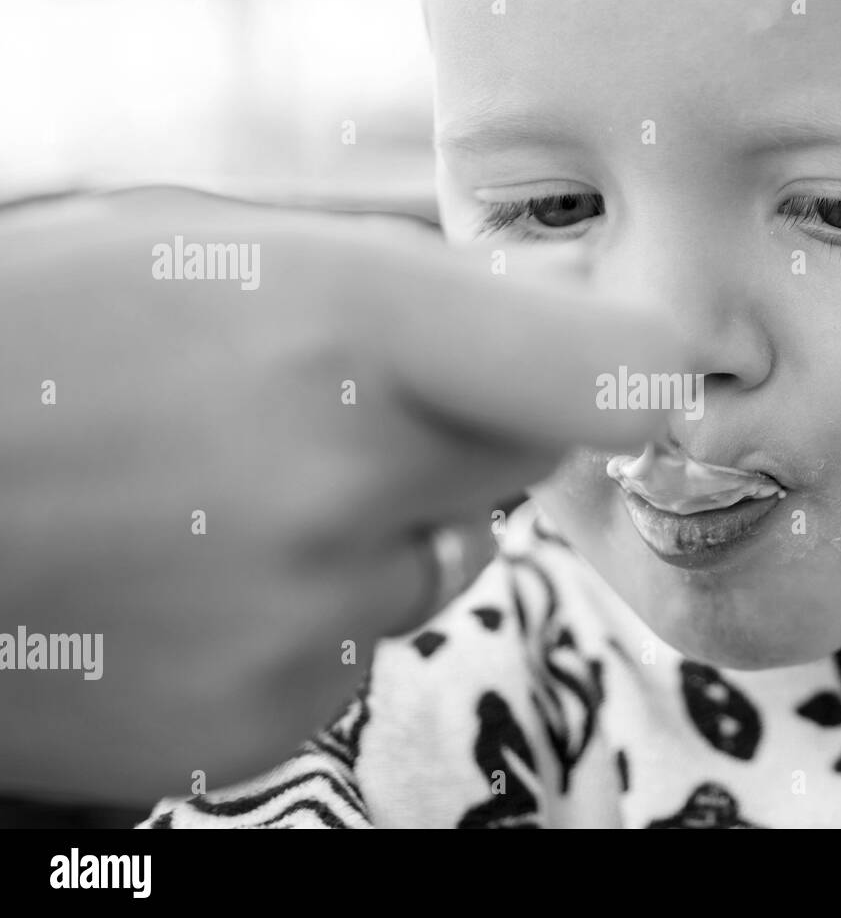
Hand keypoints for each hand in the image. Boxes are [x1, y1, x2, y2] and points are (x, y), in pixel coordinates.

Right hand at [0, 187, 681, 804]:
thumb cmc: (44, 336)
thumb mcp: (215, 237)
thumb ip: (399, 276)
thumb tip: (537, 314)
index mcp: (346, 323)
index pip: (604, 374)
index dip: (643, 375)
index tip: (661, 377)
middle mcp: (344, 482)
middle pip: (526, 464)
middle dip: (467, 430)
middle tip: (340, 402)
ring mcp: (305, 620)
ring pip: (439, 564)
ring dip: (375, 529)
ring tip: (231, 496)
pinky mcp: (263, 720)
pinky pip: (354, 650)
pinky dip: (304, 618)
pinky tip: (196, 581)